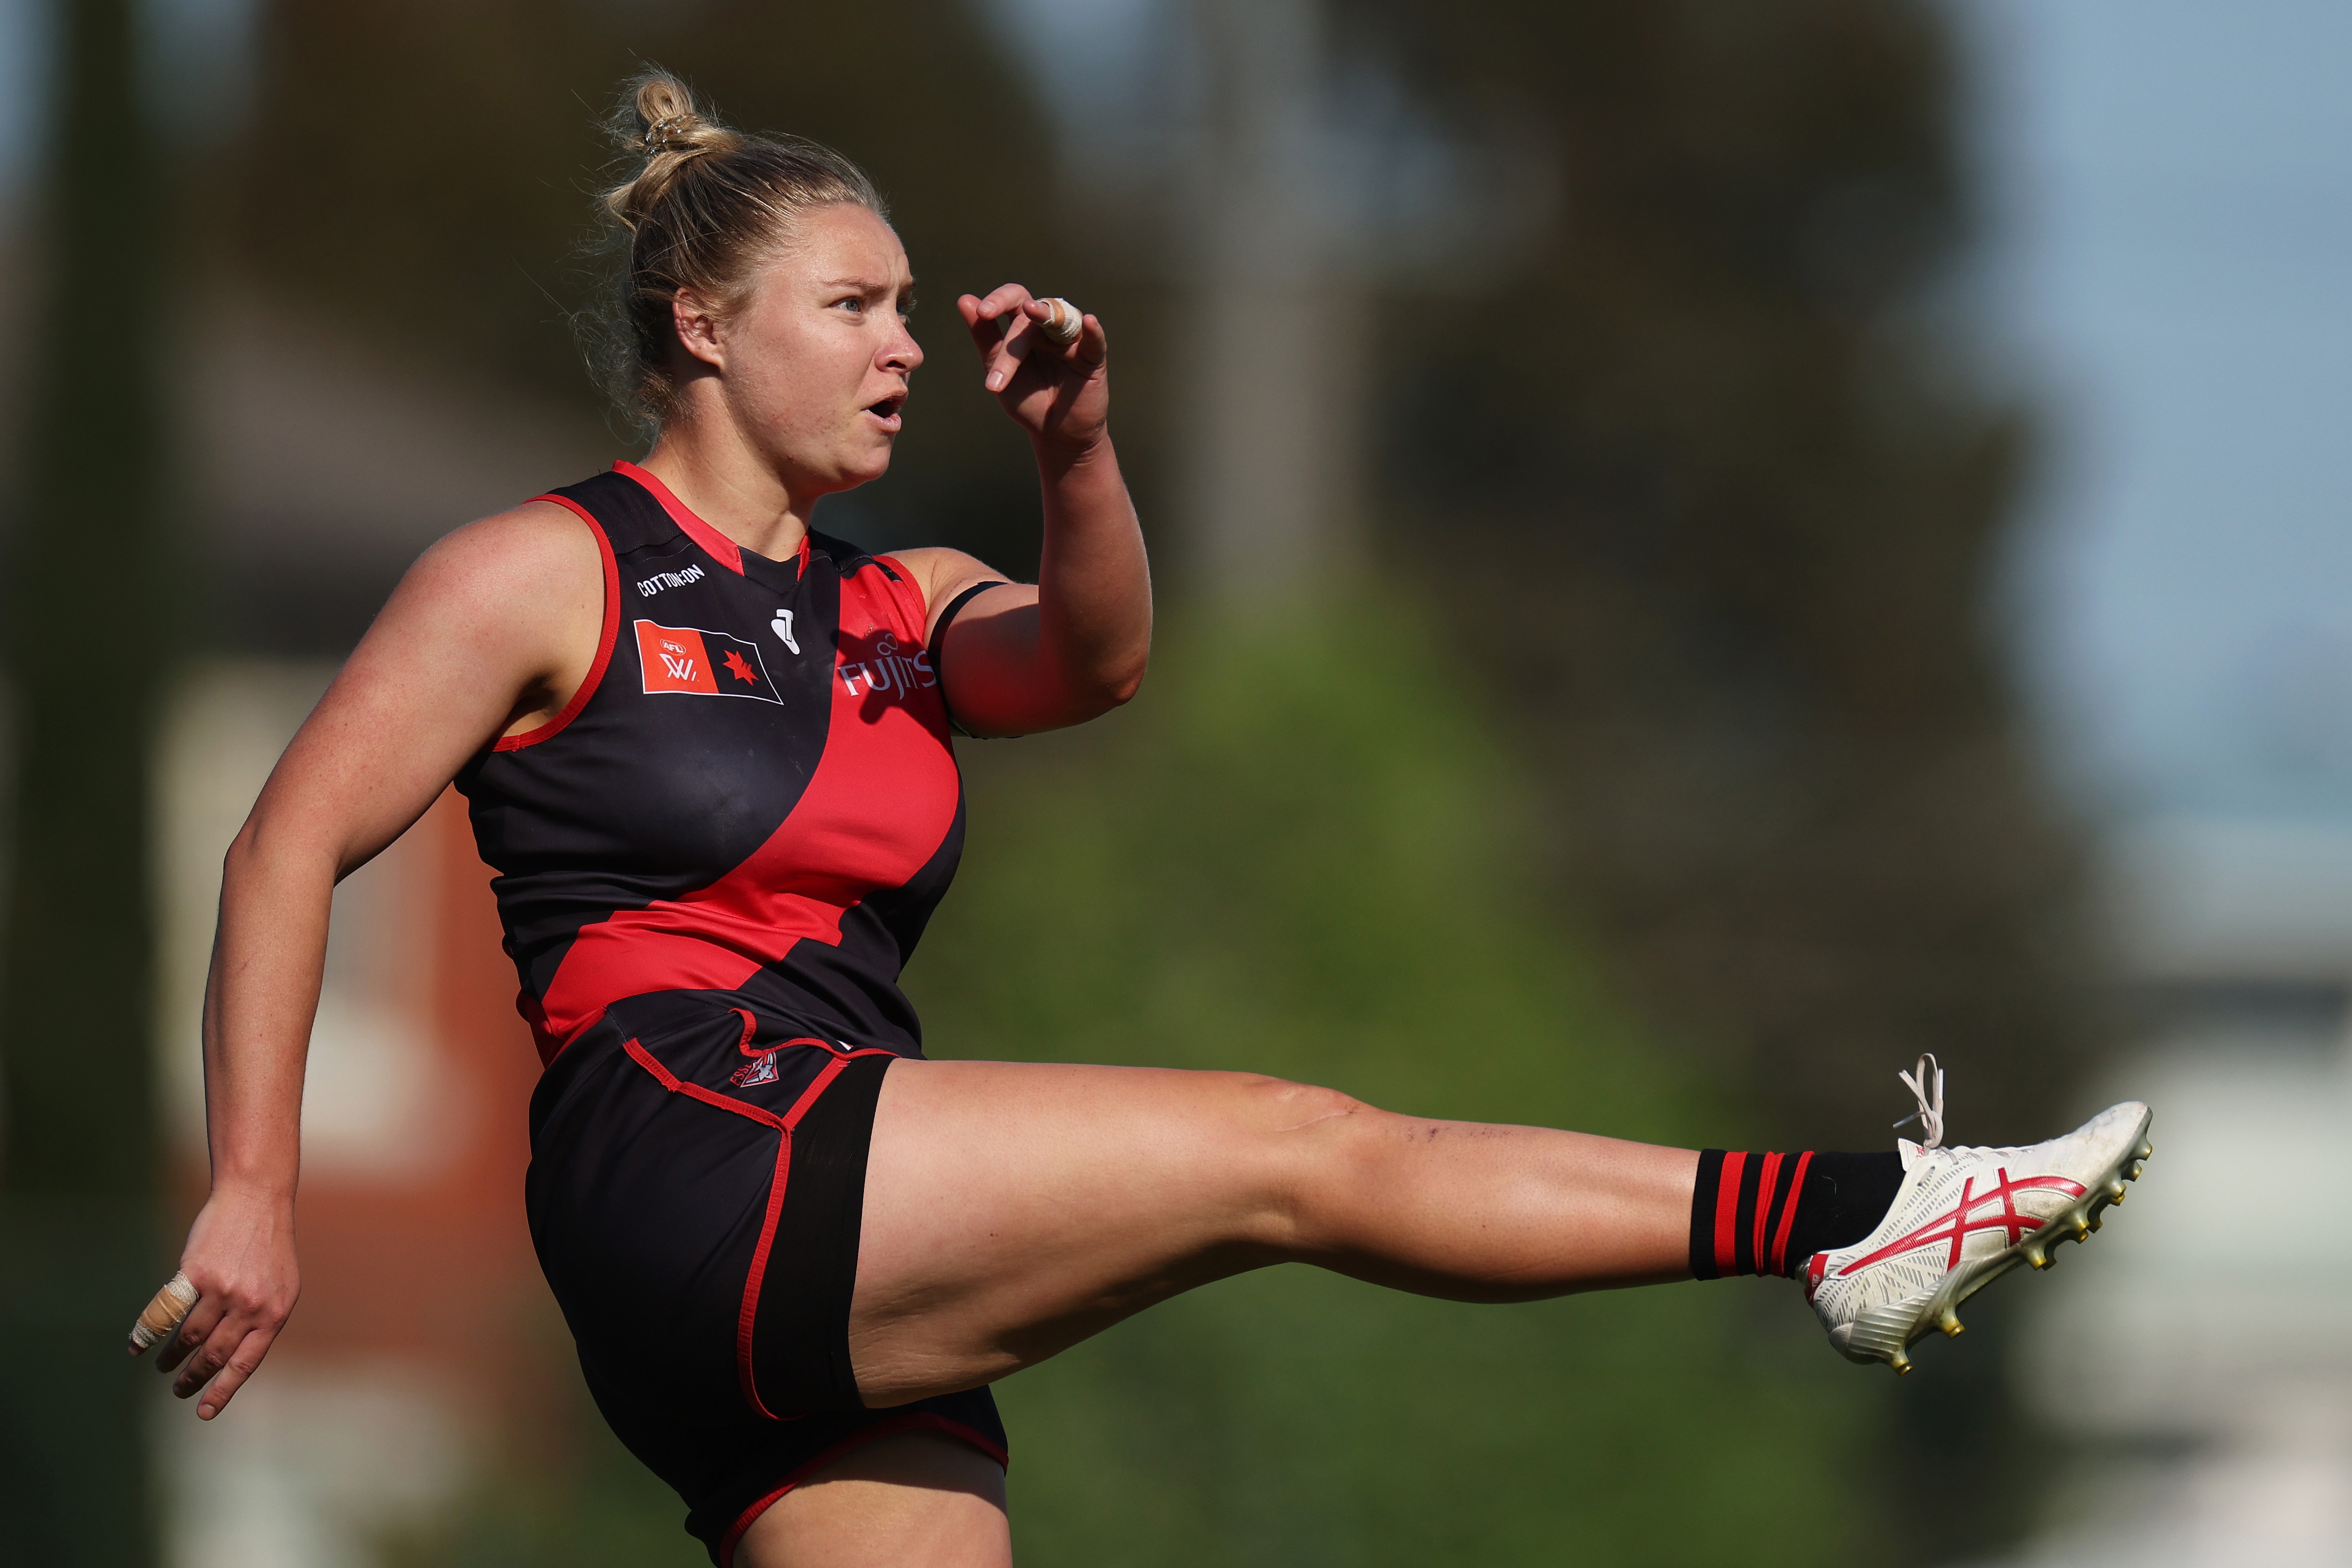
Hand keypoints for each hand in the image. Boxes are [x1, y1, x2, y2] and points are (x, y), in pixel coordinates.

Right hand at [154, 1183, 300, 1418]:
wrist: (256, 1199)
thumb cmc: (268, 1246)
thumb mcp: (281, 1286)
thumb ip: (262, 1319)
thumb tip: (234, 1358)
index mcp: (275, 1313)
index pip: (246, 1363)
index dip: (222, 1391)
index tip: (203, 1413)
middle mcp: (251, 1305)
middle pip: (214, 1355)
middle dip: (193, 1378)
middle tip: (177, 1390)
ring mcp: (222, 1289)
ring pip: (189, 1337)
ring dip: (172, 1357)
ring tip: (163, 1366)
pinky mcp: (196, 1273)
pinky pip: (167, 1312)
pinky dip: (148, 1332)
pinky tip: (137, 1344)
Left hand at [958, 285, 1108, 452]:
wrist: (1055, 433)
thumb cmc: (1028, 400)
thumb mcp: (999, 369)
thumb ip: (984, 336)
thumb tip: (964, 299)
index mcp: (1024, 328)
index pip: (1013, 300)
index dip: (998, 300)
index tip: (982, 312)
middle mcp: (1048, 328)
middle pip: (1033, 310)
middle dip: (1014, 330)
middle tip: (998, 330)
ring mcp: (1071, 341)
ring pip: (1060, 319)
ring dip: (1045, 314)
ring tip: (1032, 311)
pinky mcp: (1093, 358)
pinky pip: (1095, 341)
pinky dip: (1093, 331)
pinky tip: (1089, 321)